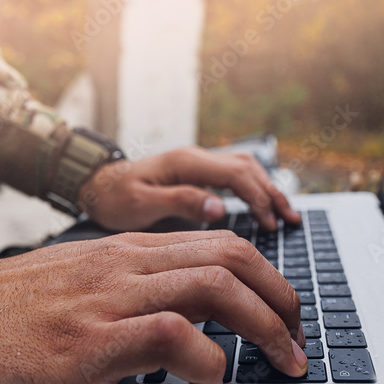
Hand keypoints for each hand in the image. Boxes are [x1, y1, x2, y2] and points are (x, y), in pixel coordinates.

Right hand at [0, 231, 306, 383]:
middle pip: (231, 258)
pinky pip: (173, 337)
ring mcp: (108, 298)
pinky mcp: (89, 341)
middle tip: (298, 339)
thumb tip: (181, 318)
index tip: (284, 312)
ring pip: (214, 287)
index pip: (218, 245)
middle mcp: (125, 264)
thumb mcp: (78, 281)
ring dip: (264, 329)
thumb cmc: (8, 311)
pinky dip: (208, 362)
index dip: (266, 277)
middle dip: (281, 299)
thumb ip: (129, 288)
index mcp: (125, 250)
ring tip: (282, 363)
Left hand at [78, 146, 300, 231]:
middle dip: (272, 194)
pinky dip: (254, 188)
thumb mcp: (139, 205)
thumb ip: (179, 202)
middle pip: (248, 168)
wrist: (94, 183)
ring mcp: (197, 163)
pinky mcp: (195, 173)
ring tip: (287, 215)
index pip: (236, 175)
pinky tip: (264, 206)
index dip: (259, 199)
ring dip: (267, 188)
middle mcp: (195, 157)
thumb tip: (220, 207)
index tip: (272, 225)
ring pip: (244, 168)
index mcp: (185, 163)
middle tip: (290, 222)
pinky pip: (234, 175)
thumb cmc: (111, 197)